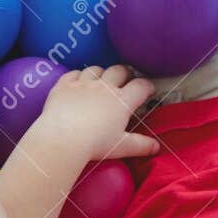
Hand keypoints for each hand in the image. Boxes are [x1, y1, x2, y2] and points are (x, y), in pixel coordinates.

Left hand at [35, 65, 160, 160]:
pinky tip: (78, 82)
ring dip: (101, 74)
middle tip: (126, 81)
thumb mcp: (121, 147)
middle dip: (125, 74)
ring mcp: (83, 84)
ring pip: (96, 70)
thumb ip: (140, 145)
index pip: (140, 86)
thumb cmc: (94, 145)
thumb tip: (156, 147)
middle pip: (119, 70)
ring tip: (101, 82)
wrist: (62, 140)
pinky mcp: (64, 86)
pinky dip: (77, 76)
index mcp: (121, 101)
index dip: (147, 86)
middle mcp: (104, 87)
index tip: (148, 91)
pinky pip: (73, 74)